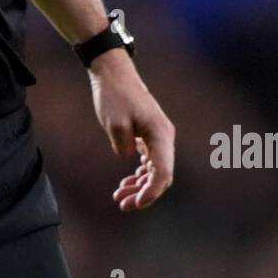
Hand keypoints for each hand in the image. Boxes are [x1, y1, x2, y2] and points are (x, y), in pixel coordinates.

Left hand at [88, 48, 174, 211]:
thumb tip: (130, 157)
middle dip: (144, 193)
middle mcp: (164, 137)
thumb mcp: (114, 123)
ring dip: (140, 186)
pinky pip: (150, 161)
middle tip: (122, 204)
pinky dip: (140, 174)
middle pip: (161, 175)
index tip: (135, 203)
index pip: (163, 173)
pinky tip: (126, 182)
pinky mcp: (148, 135)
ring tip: (119, 196)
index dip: (151, 193)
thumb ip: (124, 145)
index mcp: (160, 134)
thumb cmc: (114, 96)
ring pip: (155, 170)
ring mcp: (158, 136)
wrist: (113, 73)